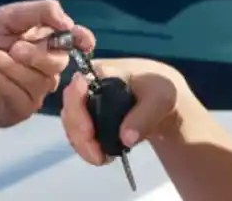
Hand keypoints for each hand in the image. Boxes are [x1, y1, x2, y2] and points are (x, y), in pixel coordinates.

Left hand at [0, 0, 94, 128]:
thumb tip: (67, 22)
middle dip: (35, 54)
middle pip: (58, 62)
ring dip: (8, 65)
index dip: (83, 40)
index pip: (76, 40)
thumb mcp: (7, 17)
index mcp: (48, 40)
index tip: (82, 40)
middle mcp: (48, 67)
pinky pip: (18, 95)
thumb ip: (39, 13)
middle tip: (13, 47)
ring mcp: (37, 90)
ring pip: (37, 80)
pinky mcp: (22, 109)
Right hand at [62, 58, 185, 164]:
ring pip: (71, 124)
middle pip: (70, 108)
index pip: (77, 85)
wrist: (159, 99)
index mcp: (101, 72)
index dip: (76, 106)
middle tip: (97, 154)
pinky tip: (102, 156)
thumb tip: (125, 139)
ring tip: (101, 158)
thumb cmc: (159, 90)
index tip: (88, 130)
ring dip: (82, 144)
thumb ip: (144, 116)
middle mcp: (87, 85)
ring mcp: (85, 103)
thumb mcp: (161, 99)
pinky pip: (78, 134)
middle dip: (79, 133)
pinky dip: (85, 148)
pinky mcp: (87, 118)